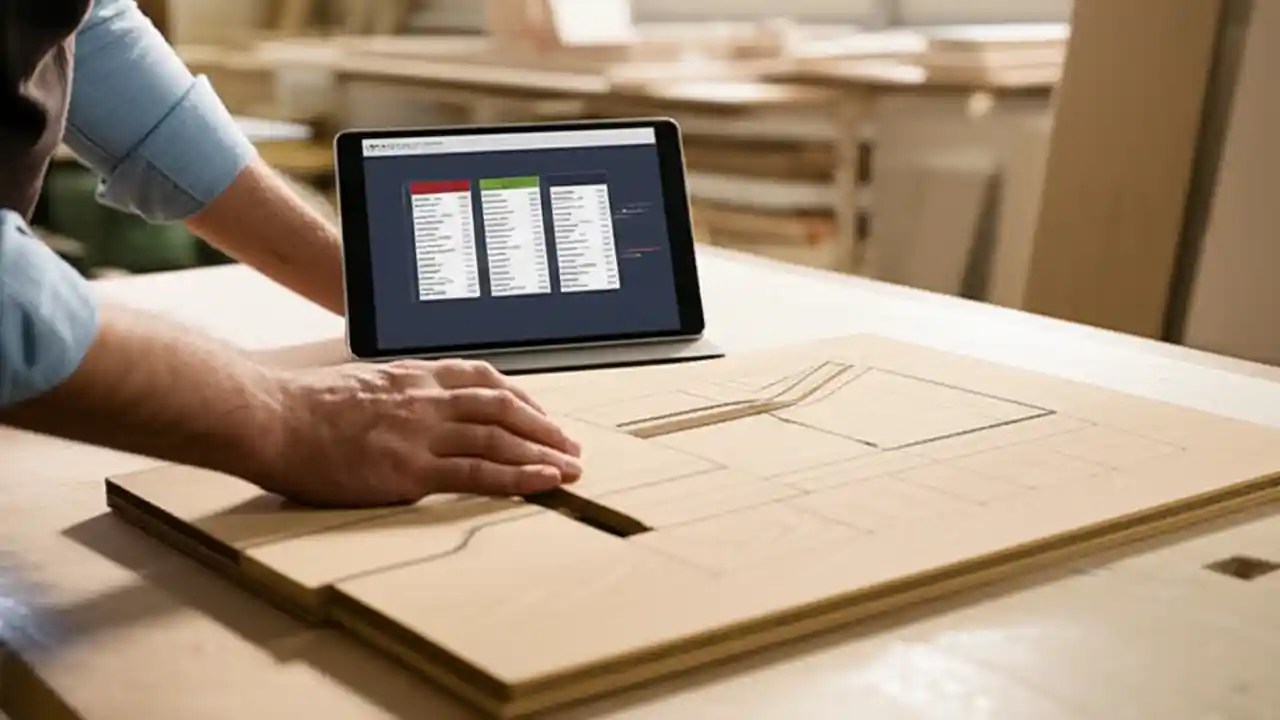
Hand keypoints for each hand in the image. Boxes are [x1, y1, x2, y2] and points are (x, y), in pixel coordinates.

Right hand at [257, 359, 582, 506]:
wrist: (270, 418)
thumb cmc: (301, 408)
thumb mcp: (357, 385)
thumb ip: (392, 396)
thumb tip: (405, 412)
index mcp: (413, 377)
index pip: (482, 378)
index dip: (518, 395)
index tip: (539, 412)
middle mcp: (426, 399)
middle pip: (502, 406)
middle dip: (543, 425)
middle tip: (570, 444)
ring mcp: (421, 434)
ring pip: (499, 438)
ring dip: (542, 452)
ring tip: (572, 467)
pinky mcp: (410, 470)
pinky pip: (478, 473)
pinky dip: (519, 476)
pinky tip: (545, 481)